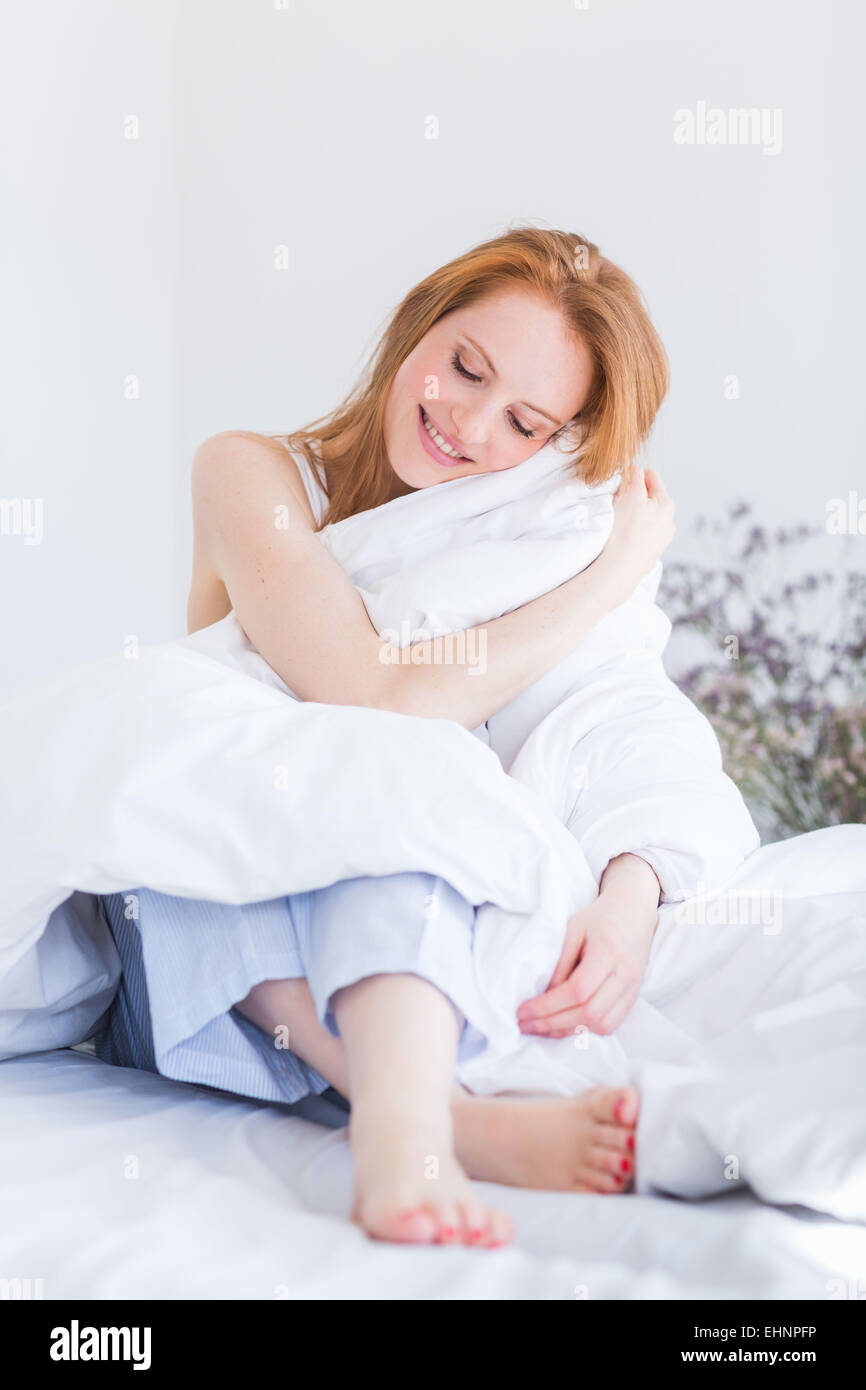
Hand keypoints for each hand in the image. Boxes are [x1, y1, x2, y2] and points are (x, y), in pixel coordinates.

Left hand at [516, 854, 660, 1037]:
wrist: (634, 912)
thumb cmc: (600, 918)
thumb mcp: (573, 929)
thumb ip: (559, 962)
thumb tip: (543, 995)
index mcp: (609, 953)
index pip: (577, 990)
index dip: (548, 1006)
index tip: (523, 1011)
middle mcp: (625, 975)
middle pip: (589, 1013)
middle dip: (553, 1024)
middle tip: (525, 1024)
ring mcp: (633, 989)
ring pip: (601, 1025)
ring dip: (568, 1031)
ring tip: (541, 1028)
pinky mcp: (634, 998)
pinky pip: (611, 1025)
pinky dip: (586, 1030)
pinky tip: (565, 1025)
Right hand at [598, 466, 674, 596]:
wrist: (618, 571)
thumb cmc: (624, 532)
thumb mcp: (630, 495)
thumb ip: (635, 477)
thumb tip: (635, 469)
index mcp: (667, 505)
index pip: (652, 477)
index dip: (634, 475)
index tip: (620, 482)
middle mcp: (669, 523)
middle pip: (649, 498)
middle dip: (634, 496)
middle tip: (617, 502)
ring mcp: (661, 541)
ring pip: (645, 517)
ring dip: (633, 514)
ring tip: (619, 522)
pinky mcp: (650, 554)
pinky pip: (641, 534)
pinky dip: (632, 531)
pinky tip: (622, 538)